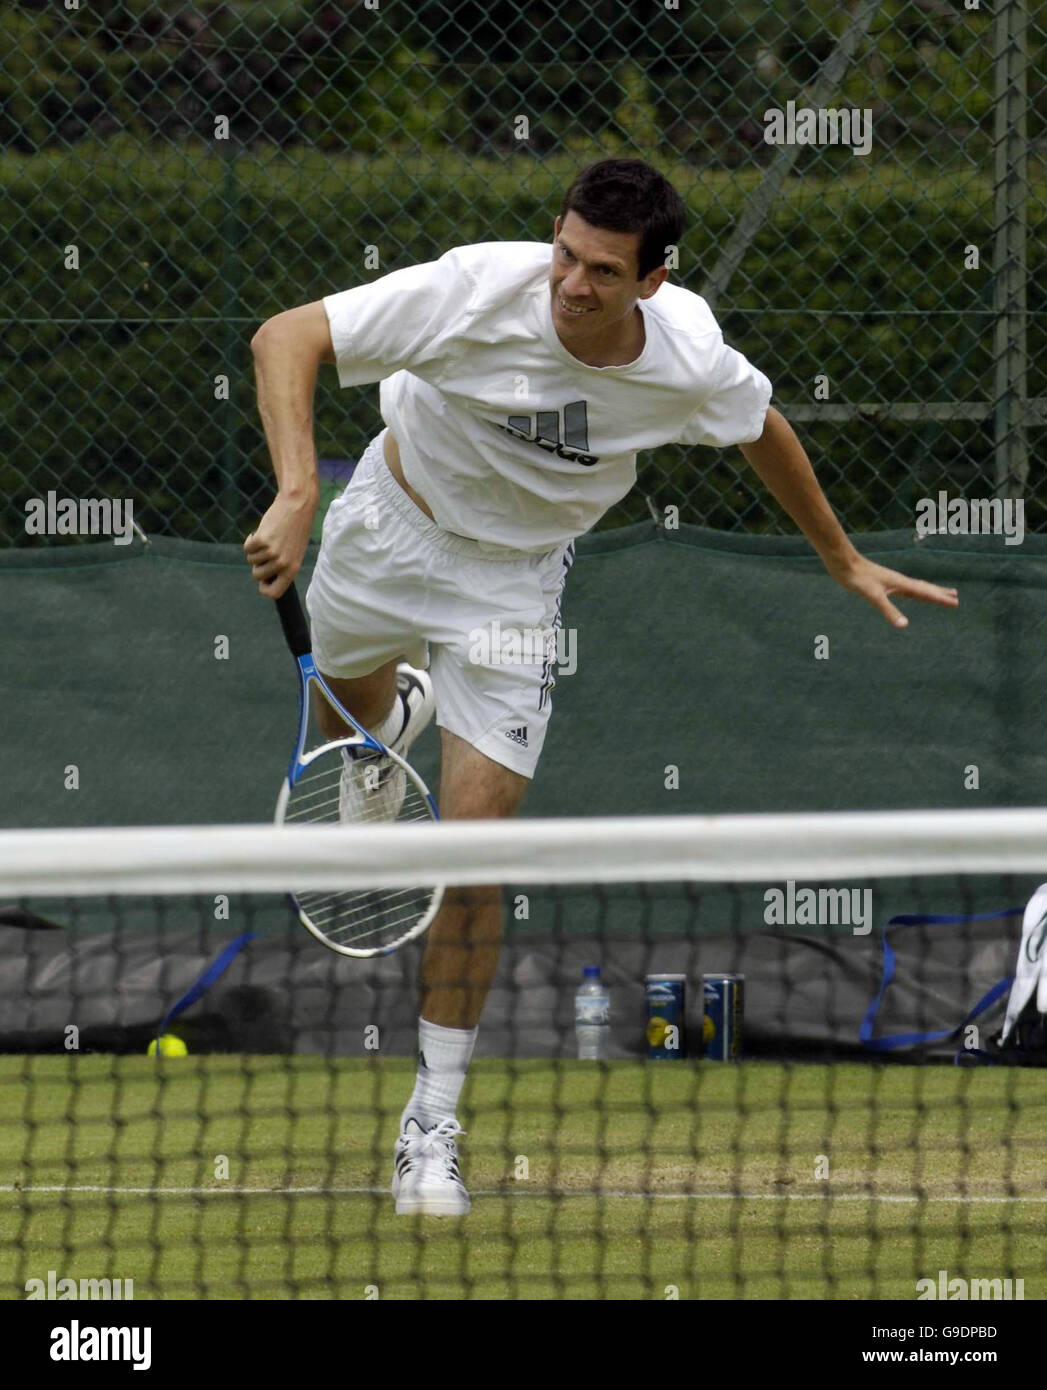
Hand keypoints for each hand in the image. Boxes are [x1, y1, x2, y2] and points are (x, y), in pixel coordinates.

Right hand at [243, 490, 316, 597]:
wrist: (297, 505)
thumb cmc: (296, 529)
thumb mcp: (295, 552)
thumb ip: (283, 567)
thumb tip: (264, 579)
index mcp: (292, 569)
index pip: (275, 593)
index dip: (264, 589)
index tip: (262, 581)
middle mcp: (282, 564)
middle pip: (257, 575)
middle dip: (257, 565)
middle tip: (265, 552)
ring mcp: (271, 552)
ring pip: (251, 560)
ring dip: (255, 550)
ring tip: (268, 539)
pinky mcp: (261, 541)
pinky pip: (247, 548)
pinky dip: (250, 540)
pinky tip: (261, 533)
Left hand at [826, 553, 958, 628]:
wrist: (844, 564)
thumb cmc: (858, 578)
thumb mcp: (874, 597)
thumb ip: (889, 611)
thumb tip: (904, 625)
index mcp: (901, 584)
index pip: (926, 593)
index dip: (940, 599)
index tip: (955, 603)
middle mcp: (900, 582)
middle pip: (925, 588)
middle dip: (940, 594)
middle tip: (956, 597)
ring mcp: (892, 582)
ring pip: (916, 587)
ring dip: (929, 591)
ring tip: (940, 593)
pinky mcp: (883, 583)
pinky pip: (905, 588)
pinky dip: (914, 591)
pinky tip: (911, 592)